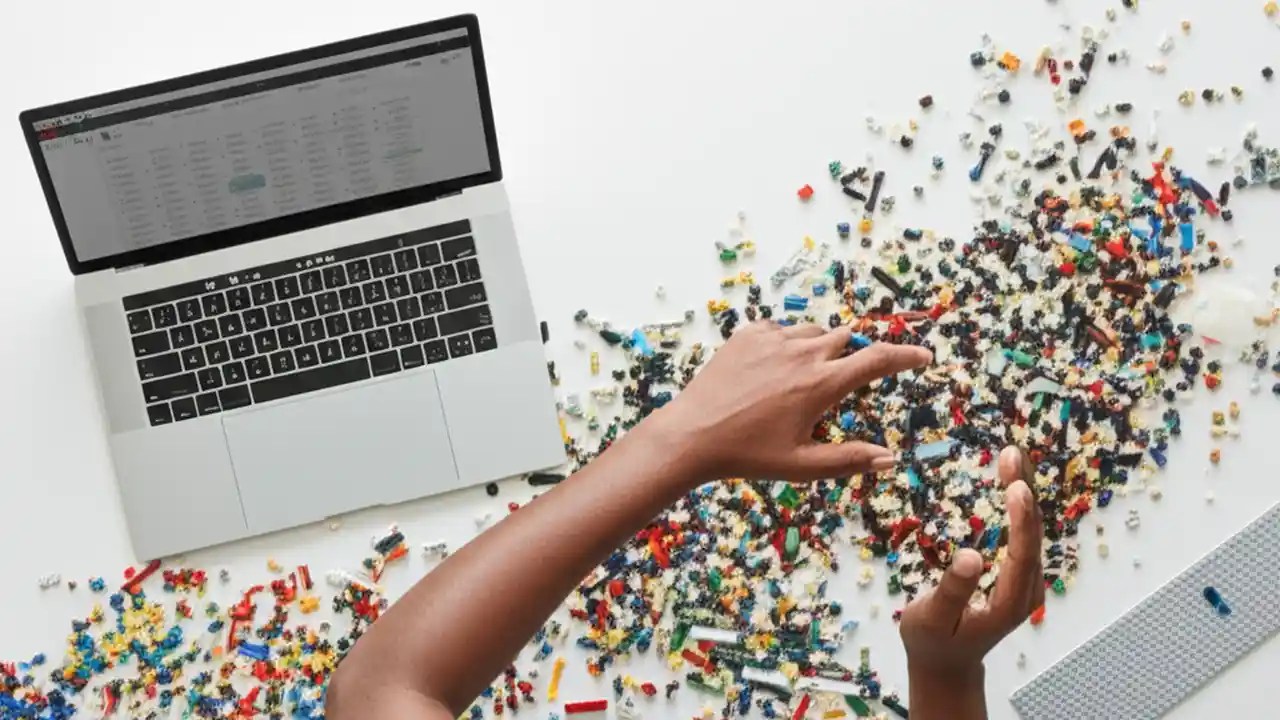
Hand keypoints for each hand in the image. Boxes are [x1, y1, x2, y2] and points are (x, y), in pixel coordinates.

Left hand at [652, 321, 931, 482]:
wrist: (692, 434)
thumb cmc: (748, 455)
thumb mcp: (802, 465)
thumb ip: (849, 460)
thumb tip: (890, 458)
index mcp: (822, 384)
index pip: (878, 359)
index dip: (906, 356)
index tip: (923, 356)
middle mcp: (803, 353)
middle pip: (847, 340)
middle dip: (855, 355)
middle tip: (844, 380)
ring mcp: (773, 339)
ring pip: (815, 332)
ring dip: (822, 348)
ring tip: (805, 378)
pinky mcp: (748, 334)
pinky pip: (781, 329)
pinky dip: (788, 343)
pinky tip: (775, 368)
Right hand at [898, 446, 1044, 718]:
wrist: (947, 663)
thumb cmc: (932, 641)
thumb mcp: (932, 618)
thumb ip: (952, 589)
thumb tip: (970, 554)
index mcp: (1007, 603)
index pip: (1021, 555)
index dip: (1021, 520)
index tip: (1016, 487)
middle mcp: (1025, 592)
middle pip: (1032, 536)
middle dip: (1023, 492)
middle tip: (1011, 453)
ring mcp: (1026, 583)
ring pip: (1032, 532)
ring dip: (1023, 492)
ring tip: (1012, 456)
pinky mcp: (1019, 575)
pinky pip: (1024, 535)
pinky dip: (1019, 505)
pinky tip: (1012, 481)